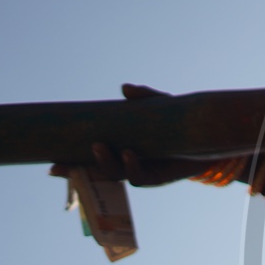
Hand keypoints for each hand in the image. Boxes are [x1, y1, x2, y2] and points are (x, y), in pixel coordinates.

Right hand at [48, 84, 214, 185]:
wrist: (213, 140)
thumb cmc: (182, 123)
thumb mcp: (162, 107)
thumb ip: (144, 98)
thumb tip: (125, 88)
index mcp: (120, 148)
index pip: (91, 158)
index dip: (71, 163)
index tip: (51, 163)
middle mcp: (129, 163)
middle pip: (97, 173)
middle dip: (78, 171)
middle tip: (62, 164)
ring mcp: (143, 171)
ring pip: (117, 176)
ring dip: (106, 164)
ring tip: (100, 148)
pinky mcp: (161, 176)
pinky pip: (143, 176)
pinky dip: (133, 166)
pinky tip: (129, 154)